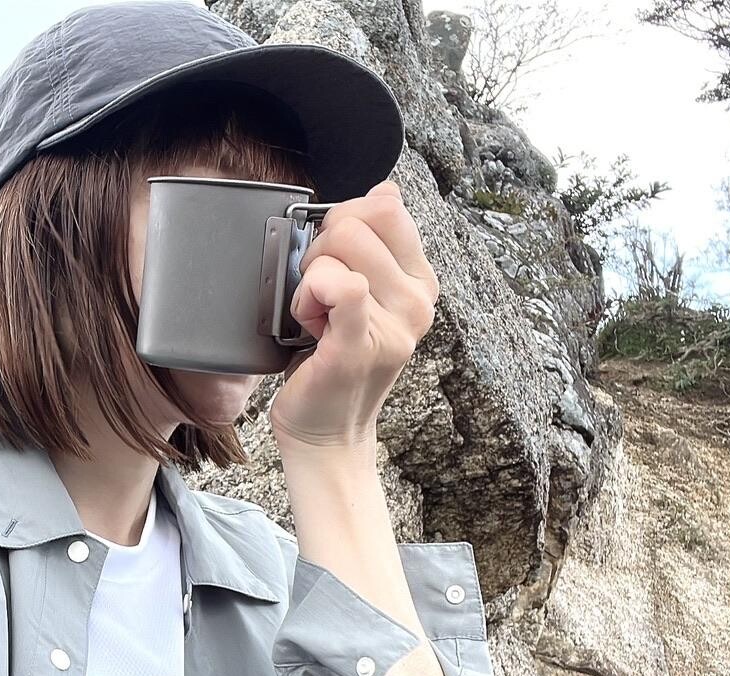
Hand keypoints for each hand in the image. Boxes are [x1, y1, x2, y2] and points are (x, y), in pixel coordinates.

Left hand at [266, 178, 438, 450]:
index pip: (386, 205)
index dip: (344, 220)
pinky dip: (309, 295)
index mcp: (420, 280)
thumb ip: (373, 244)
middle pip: (357, 221)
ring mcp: (397, 324)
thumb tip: (385, 190)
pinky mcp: (363, 344)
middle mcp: (419, 300)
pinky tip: (310, 323)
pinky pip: (340, 285)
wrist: (326, 432)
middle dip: (320, 249)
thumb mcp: (362, 294)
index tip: (332, 261)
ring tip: (316, 314)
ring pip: (341, 245)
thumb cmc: (334, 358)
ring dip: (310, 276)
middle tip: (318, 294)